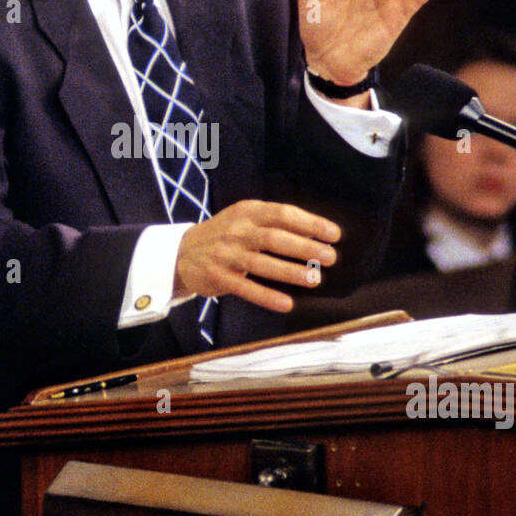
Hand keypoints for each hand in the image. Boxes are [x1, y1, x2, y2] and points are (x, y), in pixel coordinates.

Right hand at [174, 200, 341, 312]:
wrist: (182, 253)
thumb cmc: (225, 235)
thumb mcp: (245, 219)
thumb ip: (274, 222)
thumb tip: (316, 234)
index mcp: (247, 211)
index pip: (283, 213)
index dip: (310, 223)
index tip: (334, 234)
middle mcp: (236, 230)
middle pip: (274, 238)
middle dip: (305, 248)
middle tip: (330, 257)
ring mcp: (225, 254)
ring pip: (261, 263)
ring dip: (290, 272)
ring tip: (314, 279)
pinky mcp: (218, 277)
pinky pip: (245, 288)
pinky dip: (267, 296)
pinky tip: (287, 303)